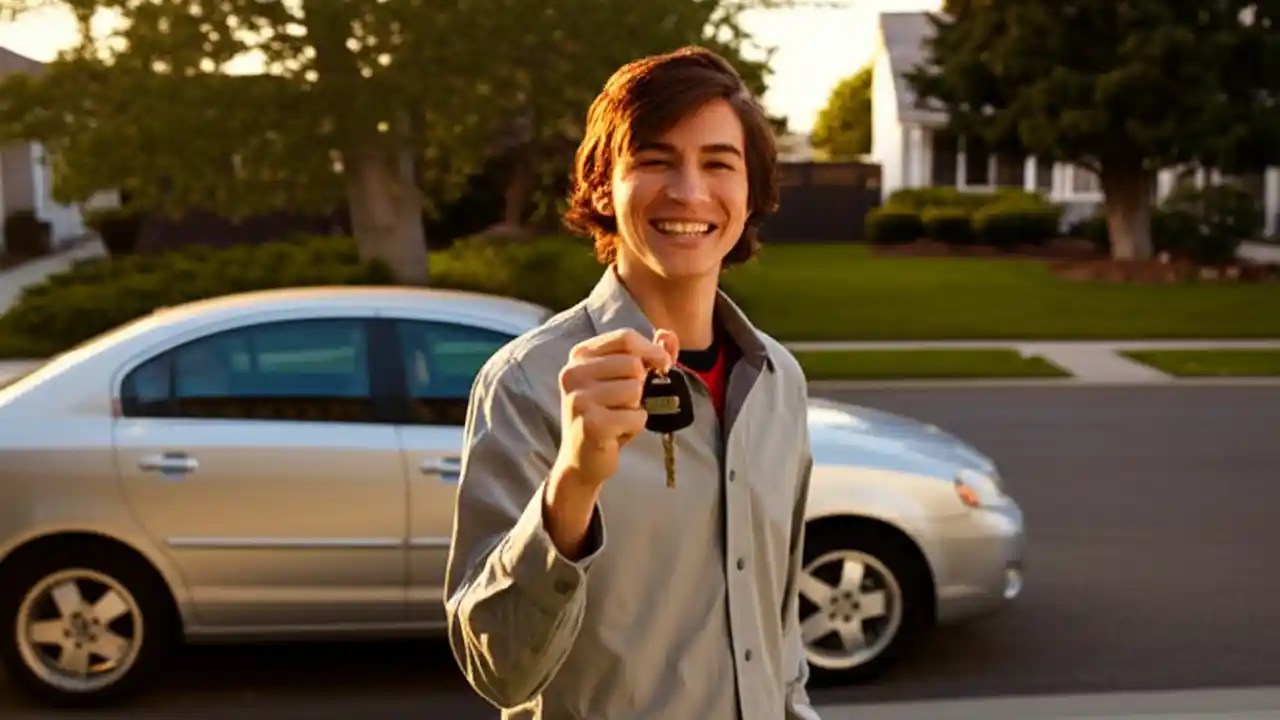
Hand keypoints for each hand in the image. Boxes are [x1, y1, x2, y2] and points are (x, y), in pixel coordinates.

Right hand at [543, 328, 678, 558]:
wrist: (582, 460)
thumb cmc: (606, 415)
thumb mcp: (624, 380)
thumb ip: (648, 355)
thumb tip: (668, 334)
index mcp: (579, 356)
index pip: (625, 337)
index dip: (652, 349)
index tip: (663, 364)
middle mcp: (573, 373)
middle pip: (633, 364)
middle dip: (642, 385)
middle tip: (627, 402)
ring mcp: (579, 399)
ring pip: (636, 390)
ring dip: (637, 407)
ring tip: (619, 417)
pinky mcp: (591, 424)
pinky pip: (636, 416)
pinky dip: (636, 426)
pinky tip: (618, 433)